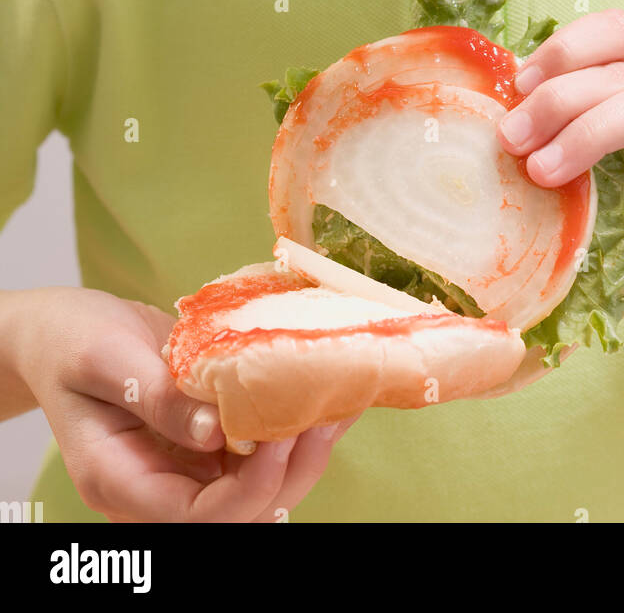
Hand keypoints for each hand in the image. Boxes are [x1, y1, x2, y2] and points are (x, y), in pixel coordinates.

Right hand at [14, 285, 359, 521]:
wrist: (62, 332)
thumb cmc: (72, 342)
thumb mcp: (104, 358)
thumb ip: (157, 396)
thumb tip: (218, 429)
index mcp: (121, 483)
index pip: (196, 517)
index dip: (247, 488)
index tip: (279, 436)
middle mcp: (158, 490)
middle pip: (237, 513)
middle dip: (287, 473)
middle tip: (323, 417)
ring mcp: (185, 470)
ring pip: (256, 488)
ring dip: (300, 454)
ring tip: (336, 402)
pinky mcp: (206, 445)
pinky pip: (256, 451)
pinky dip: (292, 428)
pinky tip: (323, 393)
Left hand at [496, 9, 623, 341]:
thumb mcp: (595, 177)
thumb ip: (565, 140)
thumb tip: (500, 122)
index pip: (610, 35)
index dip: (561, 51)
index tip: (515, 86)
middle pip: (617, 65)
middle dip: (556, 99)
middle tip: (512, 139)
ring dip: (586, 126)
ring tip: (543, 167)